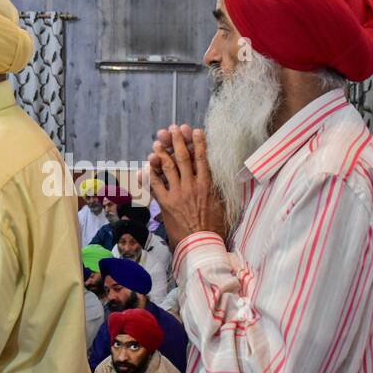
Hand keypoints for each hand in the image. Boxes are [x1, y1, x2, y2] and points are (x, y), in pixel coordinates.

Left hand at [145, 124, 229, 249]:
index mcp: (207, 185)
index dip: (198, 143)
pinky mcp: (166, 202)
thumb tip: (218, 178)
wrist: (201, 244)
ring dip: (163, 152)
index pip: (202, 158)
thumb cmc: (214, 227)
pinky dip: (152, 172)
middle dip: (177, 141)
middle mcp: (191, 185)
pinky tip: (150, 162)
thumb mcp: (222, 205)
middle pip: (183, 157)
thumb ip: (218, 189)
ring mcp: (177, 193)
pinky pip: (156, 183)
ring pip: (168, 167)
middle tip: (173, 129)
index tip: (195, 131)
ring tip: (159, 142)